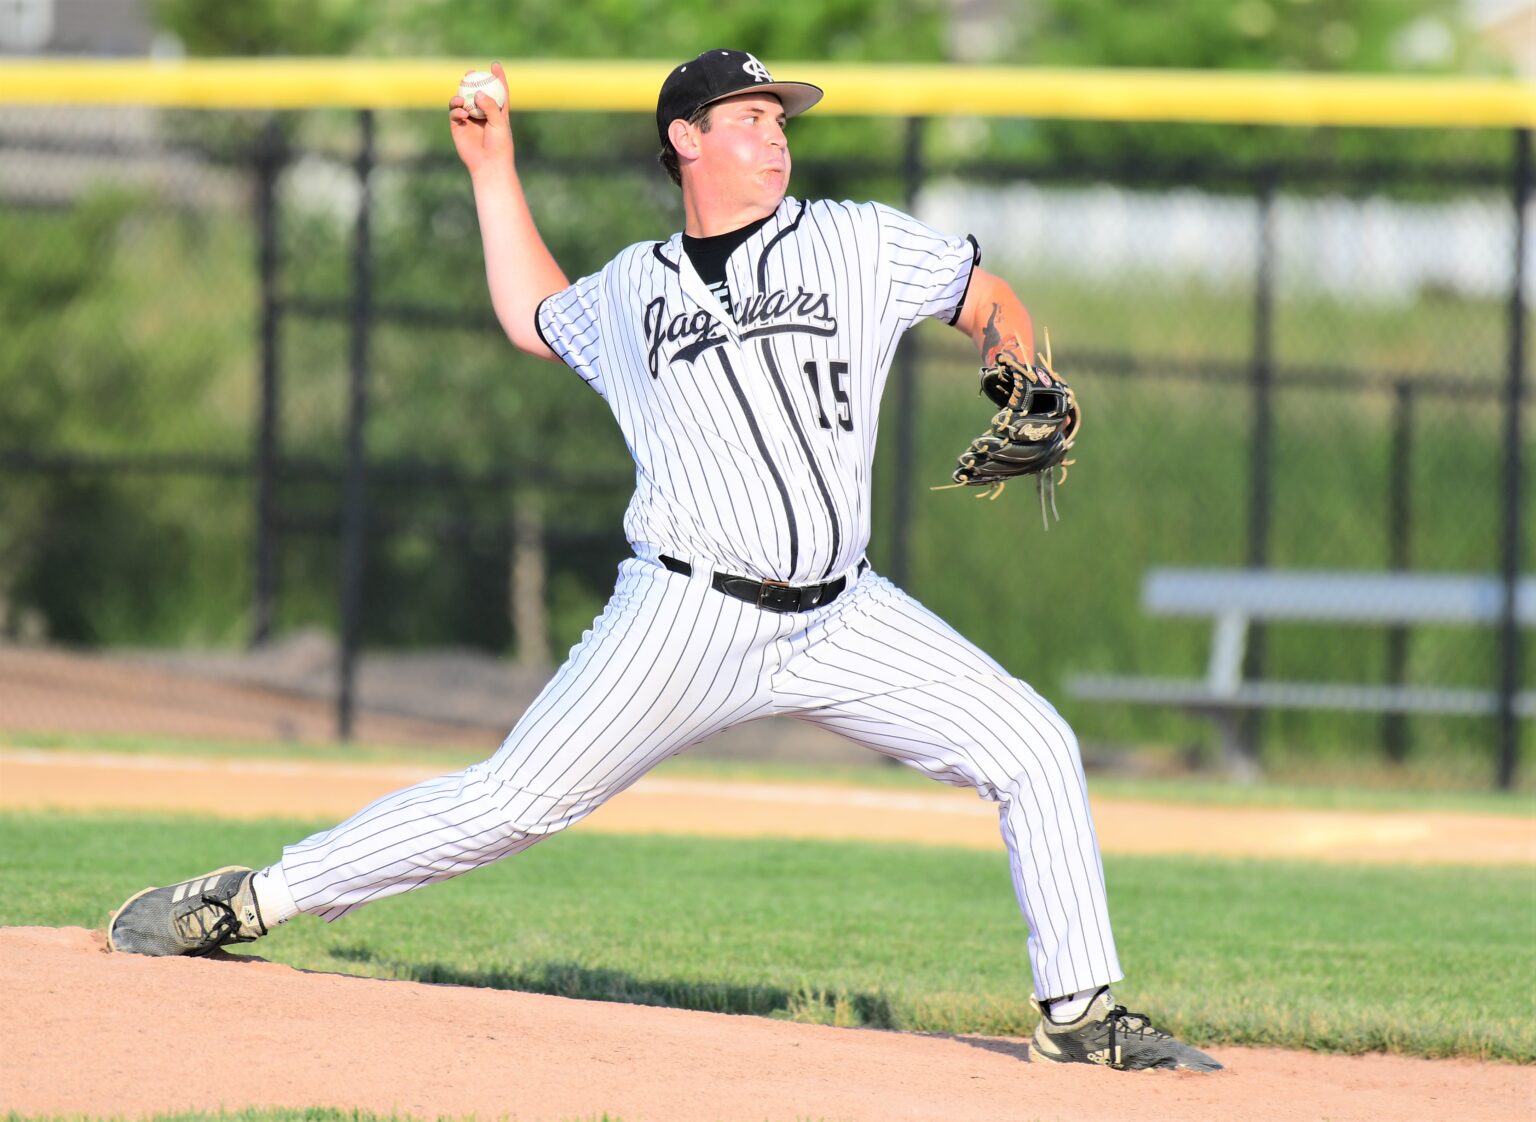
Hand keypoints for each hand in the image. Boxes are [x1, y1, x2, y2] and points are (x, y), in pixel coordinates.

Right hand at [449, 61, 513, 177]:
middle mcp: (483, 114)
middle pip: (476, 92)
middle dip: (472, 81)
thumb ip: (490, 107)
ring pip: (462, 101)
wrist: (488, 164)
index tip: (495, 65)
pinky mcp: (458, 127)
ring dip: (460, 96)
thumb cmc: (499, 145)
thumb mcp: (500, 124)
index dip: (497, 78)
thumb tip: (479, 92)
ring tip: (461, 98)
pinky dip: (456, 110)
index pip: (498, 92)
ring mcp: (469, 119)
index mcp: (498, 112)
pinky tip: (462, 113)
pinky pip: (454, 113)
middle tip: (470, 73)